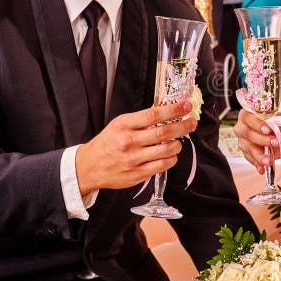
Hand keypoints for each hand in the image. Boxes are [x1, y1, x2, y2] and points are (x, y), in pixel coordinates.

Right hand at [75, 101, 196, 194]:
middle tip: (192, 122)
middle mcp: (129, 142)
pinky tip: (170, 155)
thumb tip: (166, 112)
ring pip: (166, 150)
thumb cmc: (107, 143)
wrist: (89, 166)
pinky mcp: (137, 174)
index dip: (174, 110)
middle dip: (183, 126)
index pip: (154, 115)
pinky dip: (171, 159)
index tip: (186, 106)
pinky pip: (162, 165)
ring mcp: (133, 159)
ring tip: (178, 141)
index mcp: (124, 125)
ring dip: (178, 144)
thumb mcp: (119, 124)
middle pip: (164, 133)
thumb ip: (141, 120)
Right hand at [233, 109, 280, 173]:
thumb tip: (279, 131)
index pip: (247, 116)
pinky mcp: (248, 154)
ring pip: (248, 148)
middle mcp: (244, 127)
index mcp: (251, 114)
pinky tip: (263, 168)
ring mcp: (244, 141)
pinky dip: (258, 164)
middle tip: (274, 142)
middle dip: (261, 139)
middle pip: (246, 133)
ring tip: (269, 160)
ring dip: (259, 155)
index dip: (256, 123)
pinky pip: (251, 159)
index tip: (268, 129)